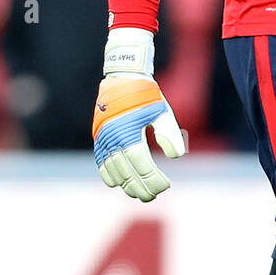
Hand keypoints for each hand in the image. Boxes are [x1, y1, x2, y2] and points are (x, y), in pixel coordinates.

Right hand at [92, 29, 185, 200]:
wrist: (123, 78)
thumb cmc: (147, 96)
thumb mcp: (163, 112)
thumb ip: (169, 134)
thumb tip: (176, 157)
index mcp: (129, 132)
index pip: (142, 165)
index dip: (153, 179)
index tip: (166, 185)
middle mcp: (113, 138)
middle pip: (127, 173)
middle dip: (141, 188)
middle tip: (154, 195)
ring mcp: (103, 140)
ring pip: (113, 172)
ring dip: (127, 185)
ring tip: (140, 194)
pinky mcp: (99, 139)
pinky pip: (102, 164)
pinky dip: (110, 176)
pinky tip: (120, 184)